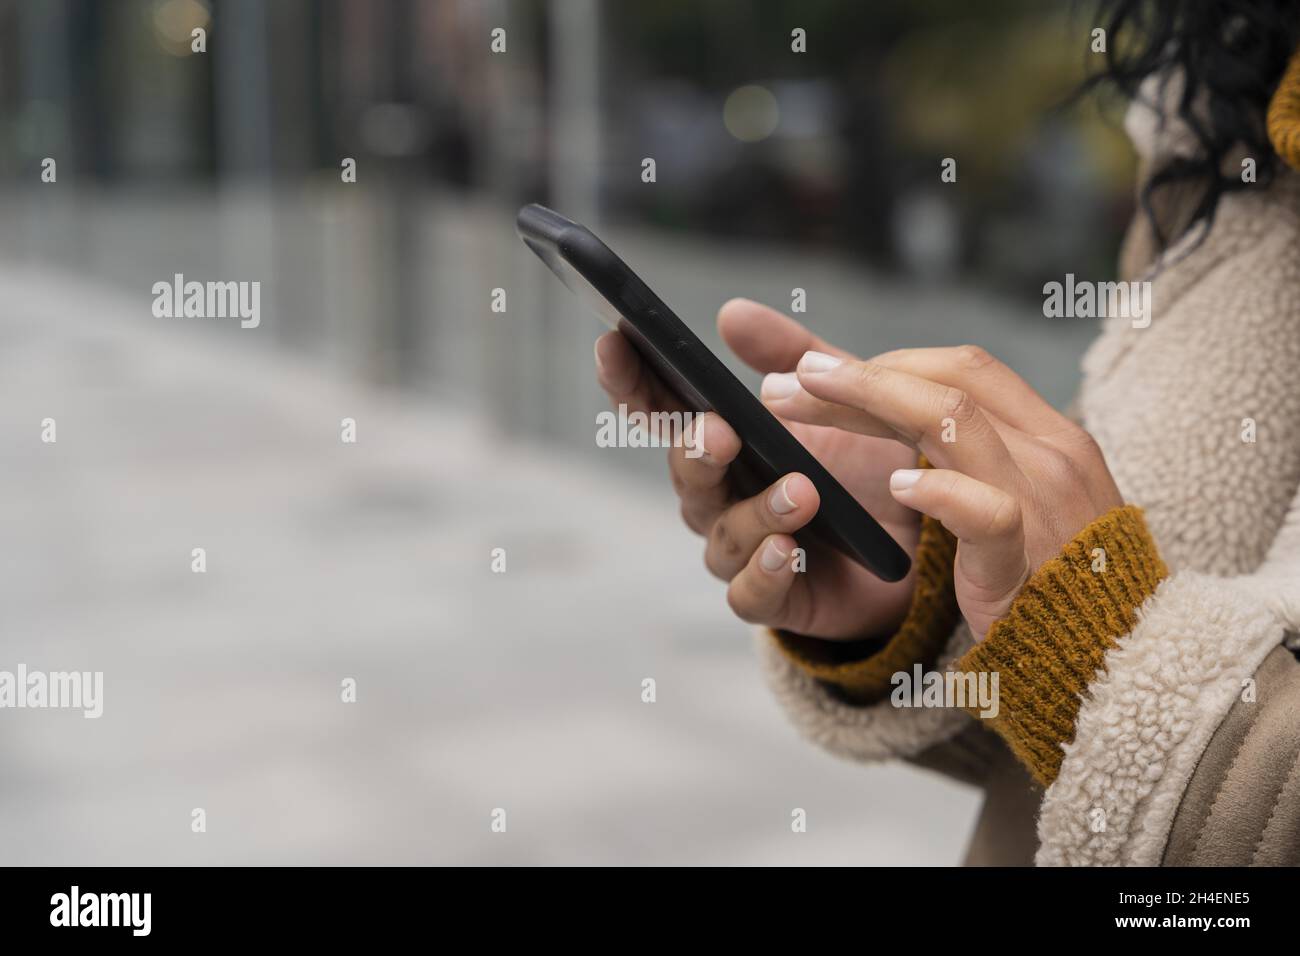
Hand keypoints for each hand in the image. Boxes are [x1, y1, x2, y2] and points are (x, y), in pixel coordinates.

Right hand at [594, 299, 919, 639]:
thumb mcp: (840, 397)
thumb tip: (730, 312)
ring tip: (801, 492)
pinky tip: (789, 552)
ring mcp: (742, 549)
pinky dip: (766, 572)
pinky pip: (750, 594)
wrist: (921, 543)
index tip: (613, 341)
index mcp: (722, 441)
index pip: (661, 410)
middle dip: (697, 449)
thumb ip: (791, 356)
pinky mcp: (776, 597)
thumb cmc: (865, 467)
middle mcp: (719, 497)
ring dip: (757, 512)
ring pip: (723, 535)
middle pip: (686, 474)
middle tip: (720, 430)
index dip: (630, 378)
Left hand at [762, 345, 1124, 637]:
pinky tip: (894, 487)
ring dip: (867, 402)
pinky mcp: (1024, 566)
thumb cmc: (1045, 575)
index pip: (963, 370)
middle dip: (861, 372)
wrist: (1110, 660)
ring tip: (803, 399)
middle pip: (948, 383)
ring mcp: (1042, 504)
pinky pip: (988, 514)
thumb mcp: (1007, 495)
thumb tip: (878, 401)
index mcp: (1046, 435)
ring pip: (956, 423)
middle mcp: (1049, 455)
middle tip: (790, 373)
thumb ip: (948, 450)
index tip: (822, 370)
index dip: (889, 361)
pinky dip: (939, 492)